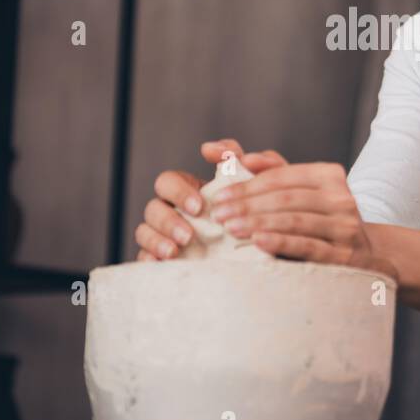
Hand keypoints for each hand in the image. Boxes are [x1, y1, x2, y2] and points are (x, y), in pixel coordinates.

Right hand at [134, 138, 286, 260]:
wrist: (275, 259)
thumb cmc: (266, 220)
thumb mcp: (272, 194)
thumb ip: (266, 167)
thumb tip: (248, 157)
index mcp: (190, 193)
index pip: (171, 180)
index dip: (180, 189)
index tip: (200, 204)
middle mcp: (174, 213)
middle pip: (154, 204)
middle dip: (169, 215)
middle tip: (191, 229)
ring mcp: (166, 238)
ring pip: (144, 229)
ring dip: (158, 237)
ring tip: (177, 250)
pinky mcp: (163, 263)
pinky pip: (145, 258)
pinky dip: (151, 259)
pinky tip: (168, 263)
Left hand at [207, 161, 397, 281]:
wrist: (363, 255)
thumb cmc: (319, 219)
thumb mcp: (300, 191)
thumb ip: (270, 171)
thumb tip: (243, 157)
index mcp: (329, 175)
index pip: (282, 176)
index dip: (248, 184)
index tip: (220, 196)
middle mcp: (341, 197)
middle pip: (286, 198)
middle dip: (247, 205)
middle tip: (219, 214)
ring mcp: (345, 226)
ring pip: (295, 220)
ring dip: (258, 223)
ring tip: (230, 227)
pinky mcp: (344, 254)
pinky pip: (308, 245)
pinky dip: (281, 241)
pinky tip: (258, 242)